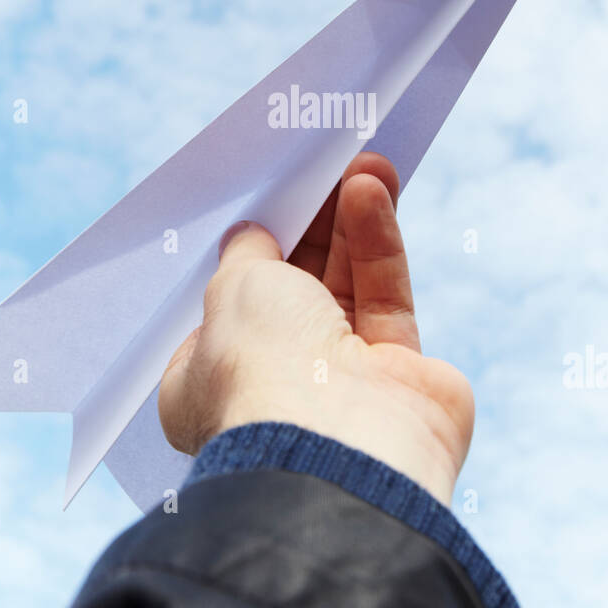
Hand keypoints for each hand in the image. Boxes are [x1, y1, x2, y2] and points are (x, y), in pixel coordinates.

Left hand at [158, 153, 473, 504]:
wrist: (340, 444)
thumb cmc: (261, 370)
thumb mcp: (233, 288)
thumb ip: (248, 255)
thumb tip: (252, 236)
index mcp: (208, 384)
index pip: (221, 309)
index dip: (242, 253)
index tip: (259, 204)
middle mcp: (273, 387)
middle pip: (293, 288)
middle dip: (310, 224)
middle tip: (325, 165)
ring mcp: (340, 385)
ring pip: (346, 286)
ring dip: (352, 223)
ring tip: (365, 162)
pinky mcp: (400, 377)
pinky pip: (385, 297)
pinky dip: (379, 244)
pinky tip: (375, 192)